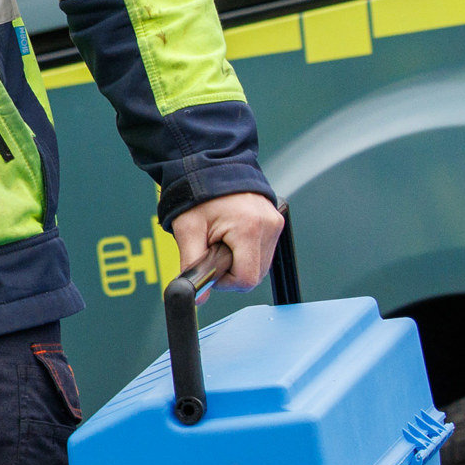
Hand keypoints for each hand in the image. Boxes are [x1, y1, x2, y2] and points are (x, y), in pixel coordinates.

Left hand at [169, 191, 287, 291]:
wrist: (211, 167)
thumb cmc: (197, 196)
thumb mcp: (187, 230)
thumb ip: (192, 265)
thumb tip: (198, 297)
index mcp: (249, 228)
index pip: (247, 279)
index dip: (225, 281)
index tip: (211, 266)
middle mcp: (269, 226)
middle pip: (256, 274)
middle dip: (232, 271)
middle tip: (214, 251)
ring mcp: (275, 223)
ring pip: (261, 265)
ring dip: (240, 261)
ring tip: (222, 239)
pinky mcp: (277, 222)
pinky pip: (264, 251)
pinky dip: (247, 251)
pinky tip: (233, 237)